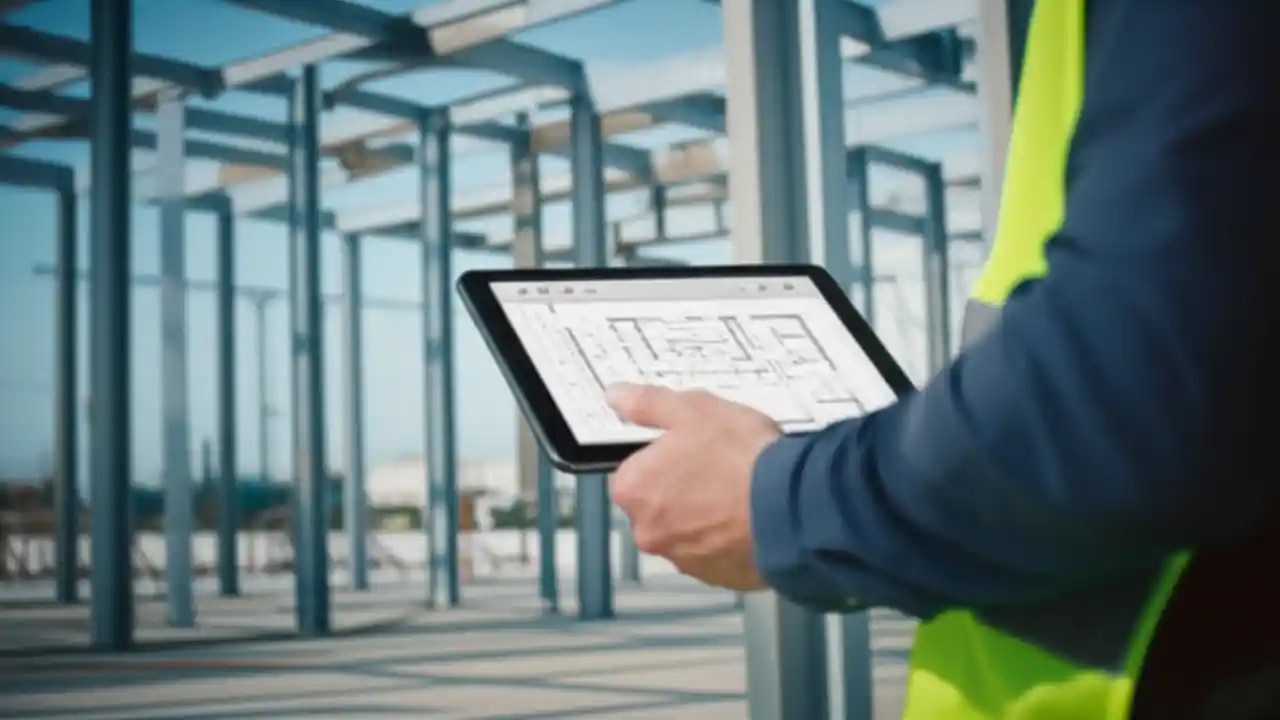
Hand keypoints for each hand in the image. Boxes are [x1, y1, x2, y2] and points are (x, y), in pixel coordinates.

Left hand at [606, 383, 781, 590]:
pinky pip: (716, 553)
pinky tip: (752, 519)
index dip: (666, 456)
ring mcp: (682, 559)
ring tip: (742, 494)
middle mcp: (648, 531)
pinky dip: (729, 539)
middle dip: (683, 489)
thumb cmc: (738, 455)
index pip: (636, 470)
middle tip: (721, 469)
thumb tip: (614, 396)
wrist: (791, 506)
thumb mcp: (692, 409)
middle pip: (659, 504)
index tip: (695, 449)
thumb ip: (647, 404)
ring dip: (706, 516)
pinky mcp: (716, 578)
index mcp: (634, 489)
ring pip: (688, 531)